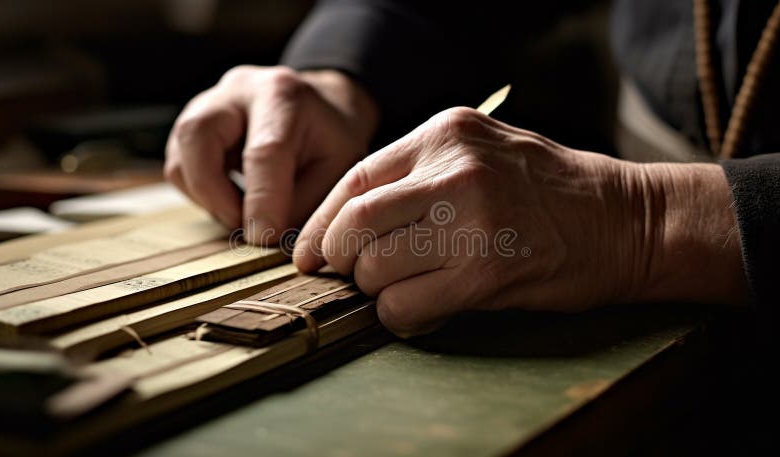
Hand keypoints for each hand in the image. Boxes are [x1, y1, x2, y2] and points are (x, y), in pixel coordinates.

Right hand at [165, 66, 377, 242]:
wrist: (320, 109)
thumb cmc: (331, 139)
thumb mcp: (338, 169)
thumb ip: (305, 203)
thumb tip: (268, 238)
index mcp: (282, 94)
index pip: (263, 150)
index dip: (262, 201)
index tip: (265, 237)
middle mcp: (237, 90)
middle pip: (197, 135)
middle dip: (214, 193)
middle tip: (243, 226)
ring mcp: (207, 104)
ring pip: (180, 155)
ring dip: (207, 197)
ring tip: (243, 214)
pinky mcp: (192, 127)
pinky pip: (179, 167)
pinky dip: (202, 193)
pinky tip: (233, 200)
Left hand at [293, 107, 747, 336]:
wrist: (627, 219)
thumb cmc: (549, 189)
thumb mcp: (482, 151)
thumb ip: (418, 175)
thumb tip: (347, 222)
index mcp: (447, 134)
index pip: (356, 179)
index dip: (321, 221)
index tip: (309, 251)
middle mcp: (455, 171)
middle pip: (355, 224)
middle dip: (338, 259)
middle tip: (349, 274)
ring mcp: (472, 221)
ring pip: (375, 269)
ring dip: (374, 290)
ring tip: (400, 289)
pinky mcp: (487, 272)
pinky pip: (405, 305)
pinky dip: (399, 316)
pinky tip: (421, 309)